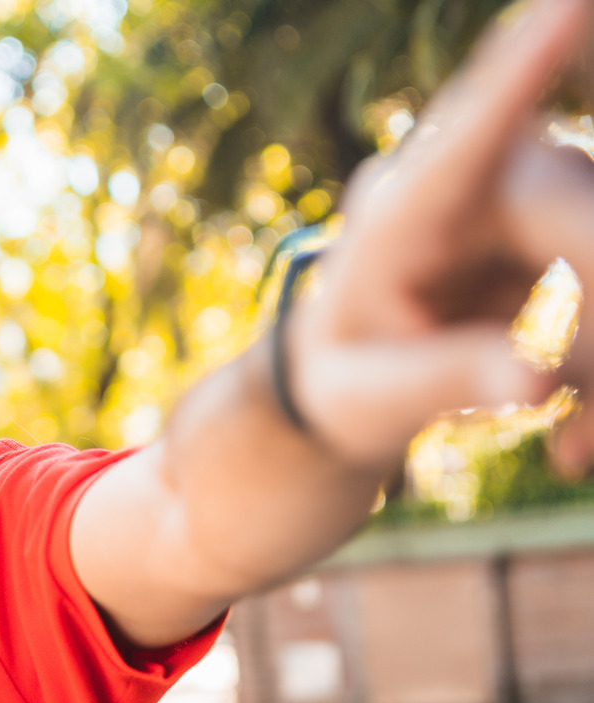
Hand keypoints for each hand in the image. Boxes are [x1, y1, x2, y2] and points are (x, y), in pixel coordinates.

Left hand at [286, 0, 593, 471]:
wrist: (349, 390)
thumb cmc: (337, 386)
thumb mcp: (365, 401)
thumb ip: (439, 381)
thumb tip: (532, 378)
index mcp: (404, 209)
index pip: (471, 133)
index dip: (521, 68)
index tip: (571, 3)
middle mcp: (478, 181)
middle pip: (586, 226)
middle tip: (581, 445)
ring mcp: (532, 198)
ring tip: (572, 454)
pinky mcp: (571, 230)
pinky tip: (574, 444)